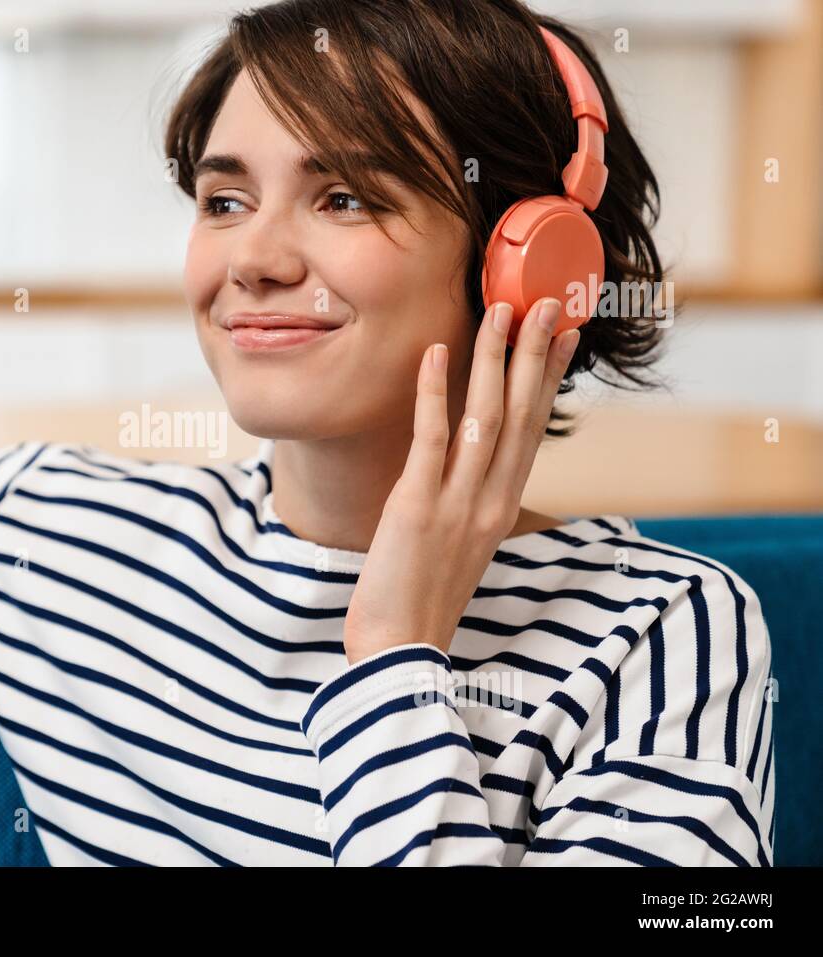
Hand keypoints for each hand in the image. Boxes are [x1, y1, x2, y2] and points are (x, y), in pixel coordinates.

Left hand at [342, 297, 579, 664]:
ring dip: (493, 360)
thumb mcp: (457, 547)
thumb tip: (463, 473)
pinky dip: (435, 394)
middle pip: (520, 415)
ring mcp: (456, 502)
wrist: (400, 652)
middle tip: (544, 302)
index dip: (548, 381)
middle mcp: (488, 500)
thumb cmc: (420, 601)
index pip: (533, 432)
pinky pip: (431, 439)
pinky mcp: (416, 506)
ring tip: (499, 310)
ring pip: (485, 417)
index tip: (561, 337)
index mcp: (499, 508)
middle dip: (533, 355)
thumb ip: (465, 505)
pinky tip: (435, 354)